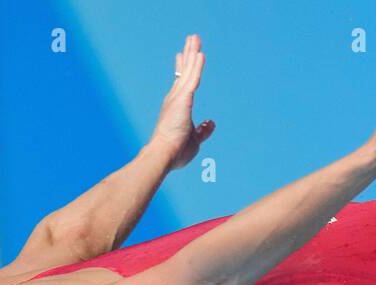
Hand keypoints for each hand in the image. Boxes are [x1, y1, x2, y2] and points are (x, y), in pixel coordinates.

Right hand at [149, 35, 214, 169]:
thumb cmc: (176, 151)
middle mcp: (174, 98)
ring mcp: (177, 98)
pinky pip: (193, 79)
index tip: (182, 56)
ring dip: (192, 52)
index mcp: (176, 107)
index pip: (180, 83)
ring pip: (188, 70)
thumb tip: (212, 123)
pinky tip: (201, 54)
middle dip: (188, 54)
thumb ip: (203, 130)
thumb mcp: (195, 139)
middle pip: (184, 71)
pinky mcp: (183, 100)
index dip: (182, 68)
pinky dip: (197, 66)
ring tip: (195, 37)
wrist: (164, 155)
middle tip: (191, 39)